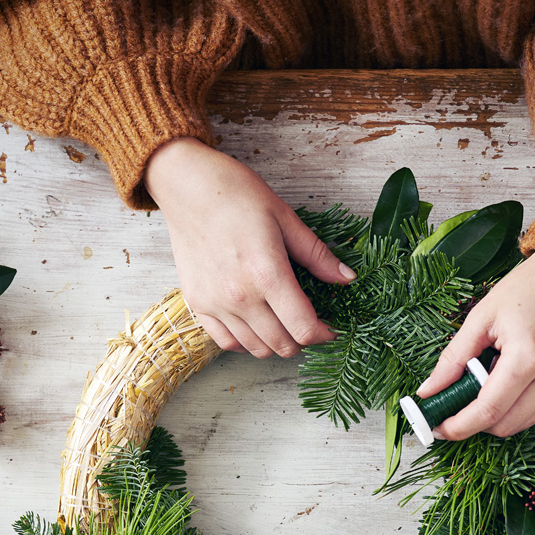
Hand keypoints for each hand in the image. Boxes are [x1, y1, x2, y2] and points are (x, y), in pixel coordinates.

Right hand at [144, 137, 355, 356]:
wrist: (187, 185)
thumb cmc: (237, 194)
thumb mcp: (285, 218)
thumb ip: (317, 255)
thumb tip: (347, 278)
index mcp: (267, 274)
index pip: (304, 328)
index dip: (324, 334)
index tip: (330, 327)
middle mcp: (240, 297)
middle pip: (283, 345)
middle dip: (304, 339)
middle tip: (308, 323)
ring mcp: (216, 304)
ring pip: (257, 349)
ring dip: (277, 342)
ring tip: (283, 323)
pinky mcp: (197, 304)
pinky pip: (228, 343)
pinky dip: (247, 342)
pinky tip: (257, 325)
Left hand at [415, 251, 534, 439]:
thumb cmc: (527, 290)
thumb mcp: (480, 318)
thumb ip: (452, 358)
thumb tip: (428, 391)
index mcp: (528, 355)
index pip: (488, 410)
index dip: (459, 426)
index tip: (437, 428)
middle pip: (502, 426)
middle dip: (472, 423)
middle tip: (452, 406)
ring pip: (517, 426)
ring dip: (492, 417)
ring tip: (482, 385)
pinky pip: (532, 415)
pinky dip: (511, 409)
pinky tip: (504, 384)